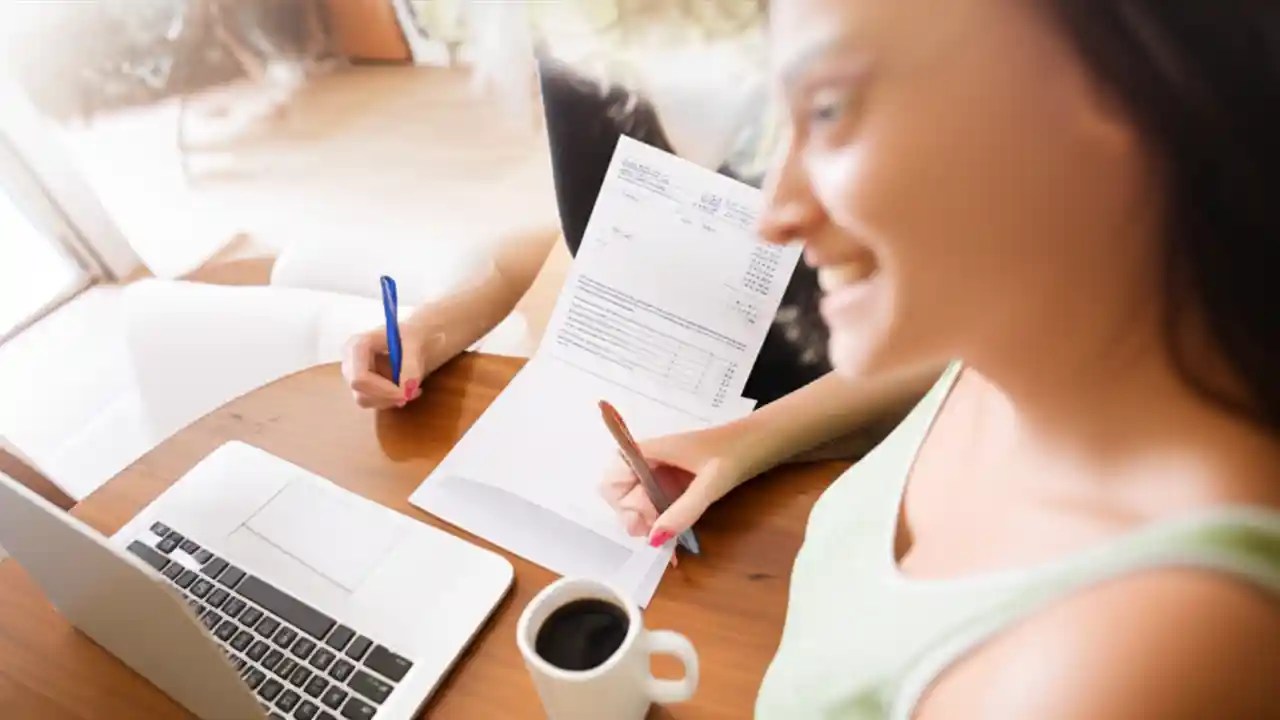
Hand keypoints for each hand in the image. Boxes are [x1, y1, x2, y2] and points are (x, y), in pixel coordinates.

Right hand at [341, 322, 445, 408]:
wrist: (411, 339)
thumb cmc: (410, 336)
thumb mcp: (416, 344)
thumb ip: (411, 364)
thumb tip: (406, 388)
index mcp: (357, 346)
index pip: (359, 378)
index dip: (382, 390)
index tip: (405, 392)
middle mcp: (349, 362)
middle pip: (360, 392)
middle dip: (387, 397)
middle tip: (412, 393)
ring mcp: (352, 376)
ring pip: (365, 401)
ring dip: (390, 400)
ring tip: (413, 389)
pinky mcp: (360, 386)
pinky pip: (372, 402)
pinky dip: (390, 400)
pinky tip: (405, 390)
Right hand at [599, 424, 755, 545]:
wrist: (757, 442)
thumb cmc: (733, 453)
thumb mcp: (711, 484)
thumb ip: (683, 510)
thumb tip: (654, 539)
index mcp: (648, 452)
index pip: (612, 479)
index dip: (623, 503)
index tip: (648, 518)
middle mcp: (646, 462)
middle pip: (619, 494)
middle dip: (633, 516)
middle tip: (658, 532)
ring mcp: (657, 473)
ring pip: (634, 502)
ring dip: (645, 521)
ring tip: (668, 534)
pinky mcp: (669, 483)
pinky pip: (651, 504)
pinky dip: (657, 521)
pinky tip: (672, 535)